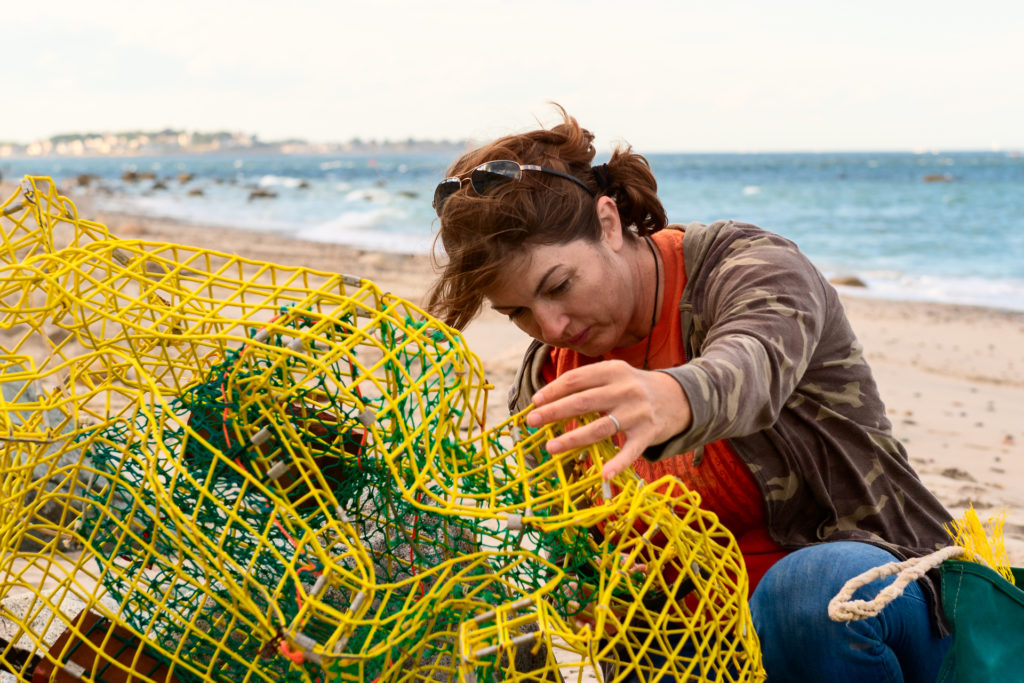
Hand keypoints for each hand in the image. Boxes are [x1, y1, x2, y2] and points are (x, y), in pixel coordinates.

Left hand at [525, 360, 691, 479]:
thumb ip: (588, 382)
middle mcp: (625, 389)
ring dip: (573, 438)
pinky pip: (630, 451)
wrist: (680, 397)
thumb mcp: (615, 374)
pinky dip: (618, 463)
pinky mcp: (648, 433)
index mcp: (613, 370)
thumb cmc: (634, 387)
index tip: (535, 401)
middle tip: (532, 421)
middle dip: (554, 412)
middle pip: (583, 401)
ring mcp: (637, 412)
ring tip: (551, 447)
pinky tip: (604, 474)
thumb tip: (548, 399)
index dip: (553, 390)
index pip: (576, 379)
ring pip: (600, 427)